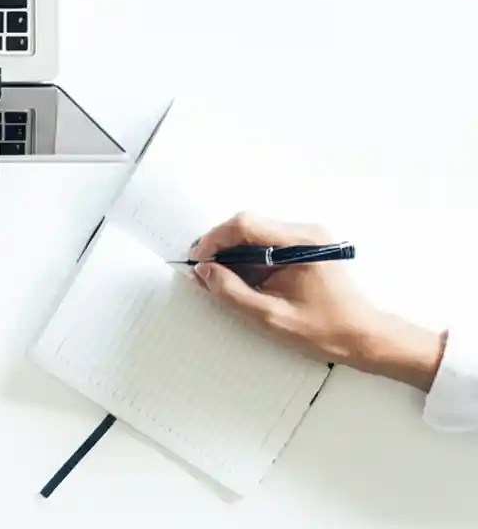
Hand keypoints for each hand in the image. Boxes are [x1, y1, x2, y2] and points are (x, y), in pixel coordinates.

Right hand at [190, 213, 443, 391]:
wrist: (365, 336)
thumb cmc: (323, 330)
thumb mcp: (270, 317)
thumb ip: (232, 292)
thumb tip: (203, 271)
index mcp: (301, 243)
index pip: (245, 224)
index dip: (214, 240)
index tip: (197, 262)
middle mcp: (306, 231)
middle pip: (248, 224)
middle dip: (219, 245)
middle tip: (203, 271)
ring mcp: (308, 237)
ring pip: (255, 232)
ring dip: (232, 252)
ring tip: (219, 277)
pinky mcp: (307, 246)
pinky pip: (267, 242)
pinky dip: (248, 257)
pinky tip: (242, 278)